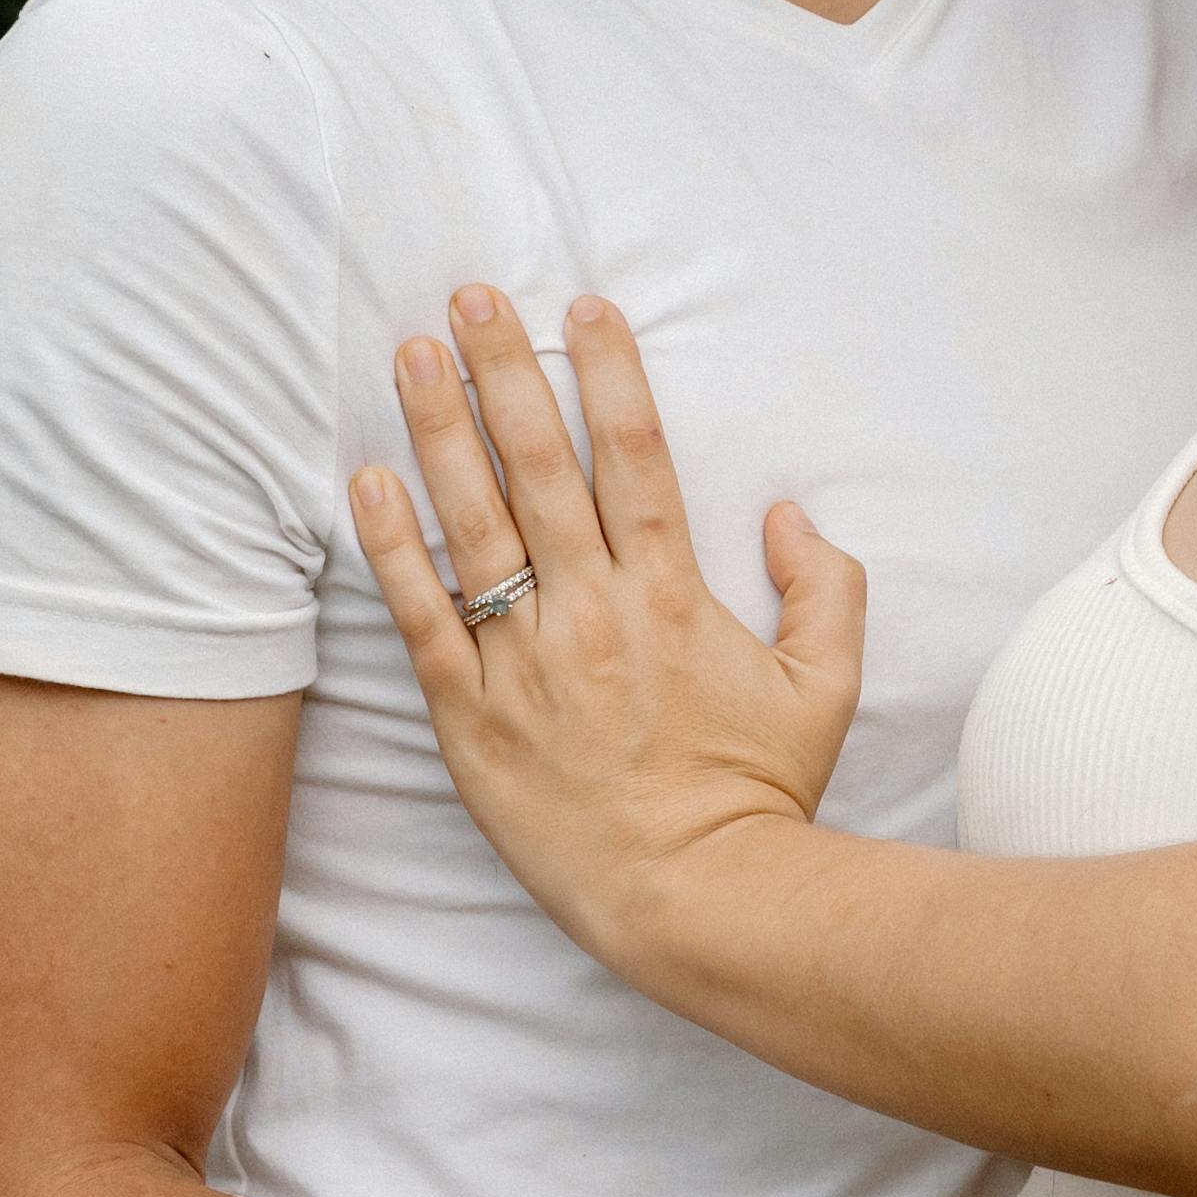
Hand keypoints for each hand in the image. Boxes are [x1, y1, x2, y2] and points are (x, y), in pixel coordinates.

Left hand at [351, 287, 863, 980]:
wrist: (695, 899)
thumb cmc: (760, 796)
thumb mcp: (827, 689)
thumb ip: (825, 590)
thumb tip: (791, 514)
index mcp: (674, 594)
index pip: (635, 453)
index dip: (607, 371)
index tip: (582, 307)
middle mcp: (595, 610)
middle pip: (540, 463)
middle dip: (503, 370)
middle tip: (469, 297)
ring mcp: (528, 659)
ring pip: (473, 521)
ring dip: (439, 428)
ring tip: (409, 354)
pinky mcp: (473, 715)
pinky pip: (422, 616)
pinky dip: (392, 547)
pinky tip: (369, 480)